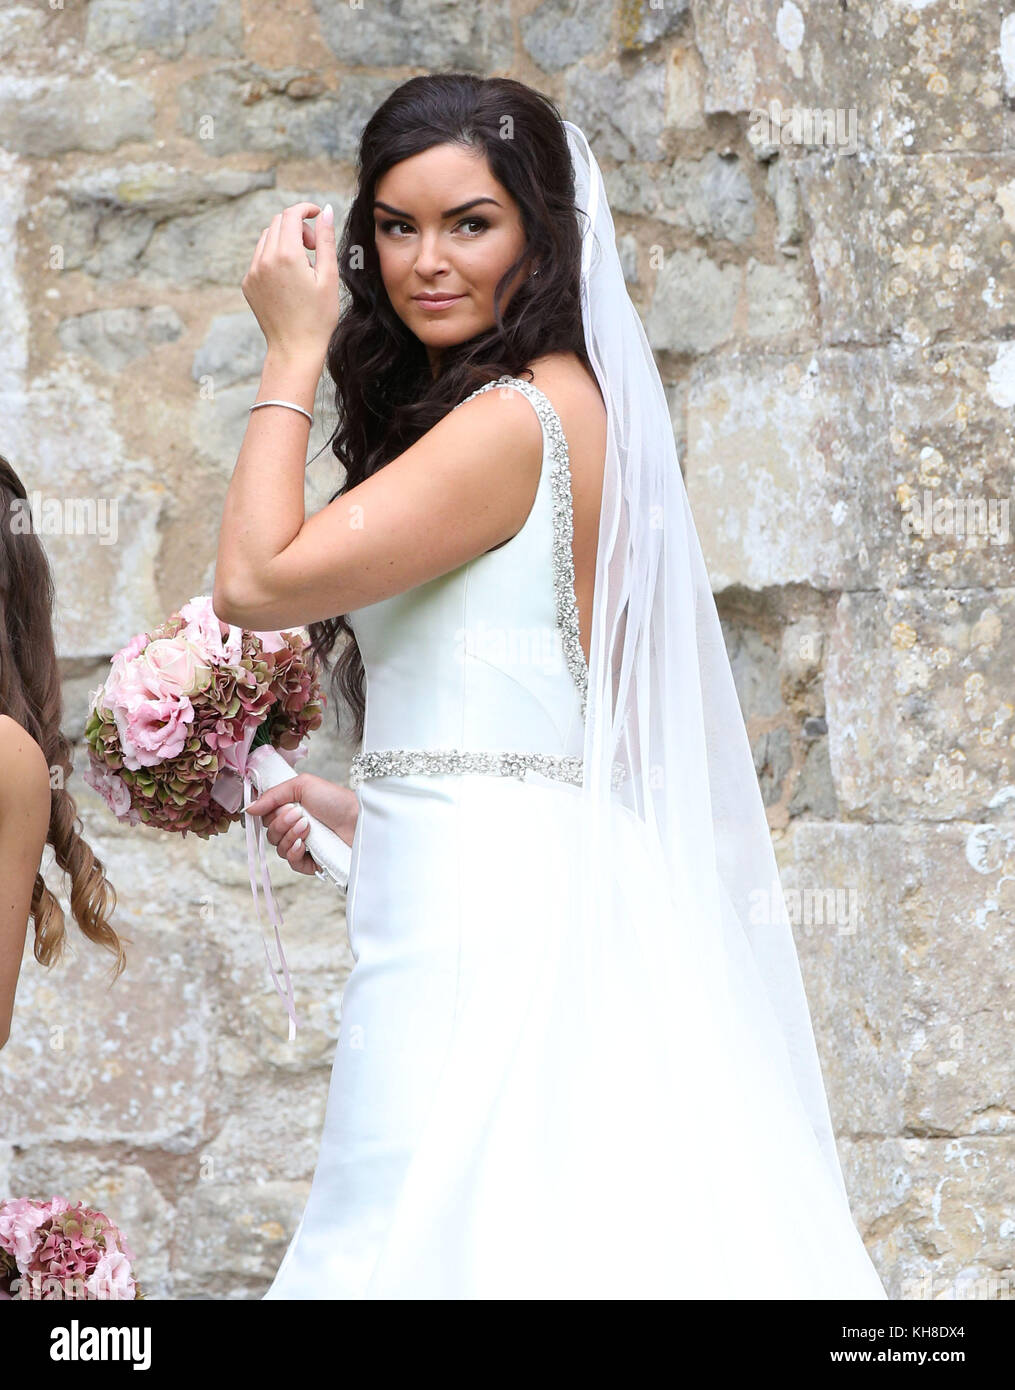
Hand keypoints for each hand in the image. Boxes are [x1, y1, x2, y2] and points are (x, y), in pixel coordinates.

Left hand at [241, 201, 339, 365]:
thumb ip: (325, 240)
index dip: (306, 209)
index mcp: (286, 255)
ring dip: (285, 241)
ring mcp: (253, 272)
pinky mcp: (248, 284)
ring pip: (267, 238)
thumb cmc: (318, 317)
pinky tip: (289, 280)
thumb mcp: (328, 277)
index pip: (291, 214)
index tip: (317, 215)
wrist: (295, 349)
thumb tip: (326, 211)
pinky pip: (260, 258)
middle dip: (298, 227)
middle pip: (278, 223)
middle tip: (314, 249)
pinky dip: (274, 257)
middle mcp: (264, 259)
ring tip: (303, 266)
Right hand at [244, 773, 358, 876]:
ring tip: (308, 827)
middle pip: (269, 833)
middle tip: (299, 815)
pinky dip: (293, 853)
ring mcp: (303, 845)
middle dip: (281, 823)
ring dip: (289, 836)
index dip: (269, 813)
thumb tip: (248, 808)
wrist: (359, 820)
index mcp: (291, 809)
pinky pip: (291, 863)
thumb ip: (273, 795)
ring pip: (278, 848)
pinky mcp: (311, 862)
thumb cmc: (336, 800)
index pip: (265, 816)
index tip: (282, 806)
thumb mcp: (303, 785)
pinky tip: (302, 845)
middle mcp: (295, 827)